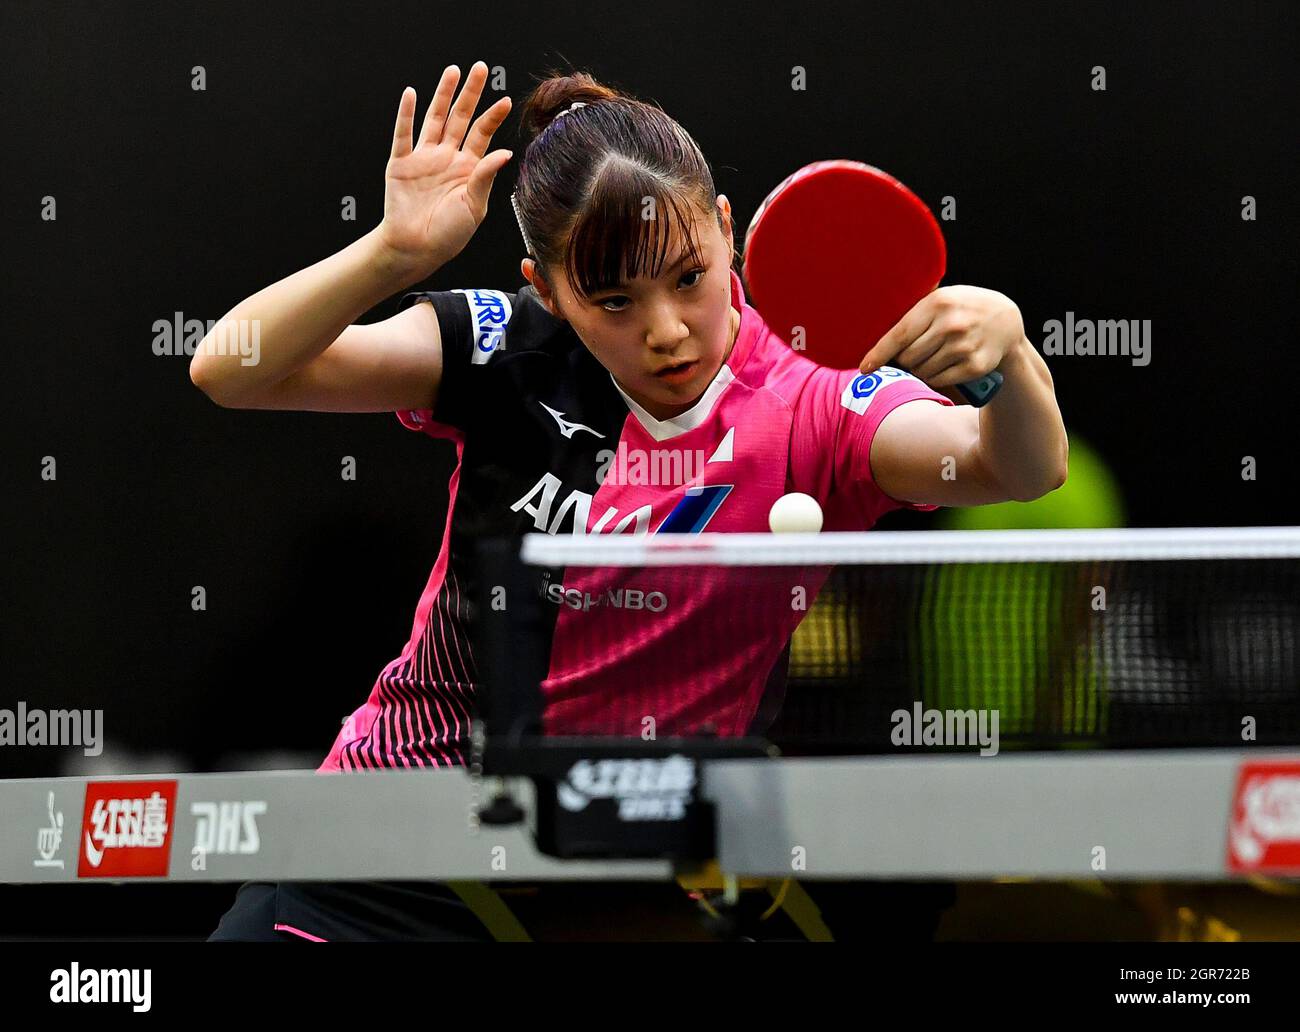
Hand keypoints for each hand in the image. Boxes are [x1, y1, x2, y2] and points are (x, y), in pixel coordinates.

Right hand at [376, 62, 512, 276]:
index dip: (493, 116)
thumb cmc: (448, 235)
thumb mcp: (474, 207)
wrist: (416, 249)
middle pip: (460, 118)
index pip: (482, 134)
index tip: (505, 100)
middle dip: (470, 93)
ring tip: (452, 72)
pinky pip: (404, 134)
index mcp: (468, 168)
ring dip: (443, 95)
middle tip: (479, 68)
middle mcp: (447, 158)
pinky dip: (406, 114)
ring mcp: (424, 158)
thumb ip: (485, 177)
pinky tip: (411, 94)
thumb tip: (504, 153)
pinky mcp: (401, 163)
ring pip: (434, 119)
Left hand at [858, 285, 1026, 387]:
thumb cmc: (962, 309)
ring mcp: (964, 346)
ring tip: (933, 357)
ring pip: (922, 371)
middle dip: (905, 360)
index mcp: (937, 303)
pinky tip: (943, 366)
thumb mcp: (941, 299)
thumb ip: (914, 313)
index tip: (865, 368)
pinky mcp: (974, 365)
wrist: (1005, 320)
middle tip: (914, 353)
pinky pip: (939, 380)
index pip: (899, 335)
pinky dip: (935, 378)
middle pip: (908, 358)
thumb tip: (874, 334)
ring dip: (920, 370)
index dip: (879, 354)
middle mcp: (951, 325)